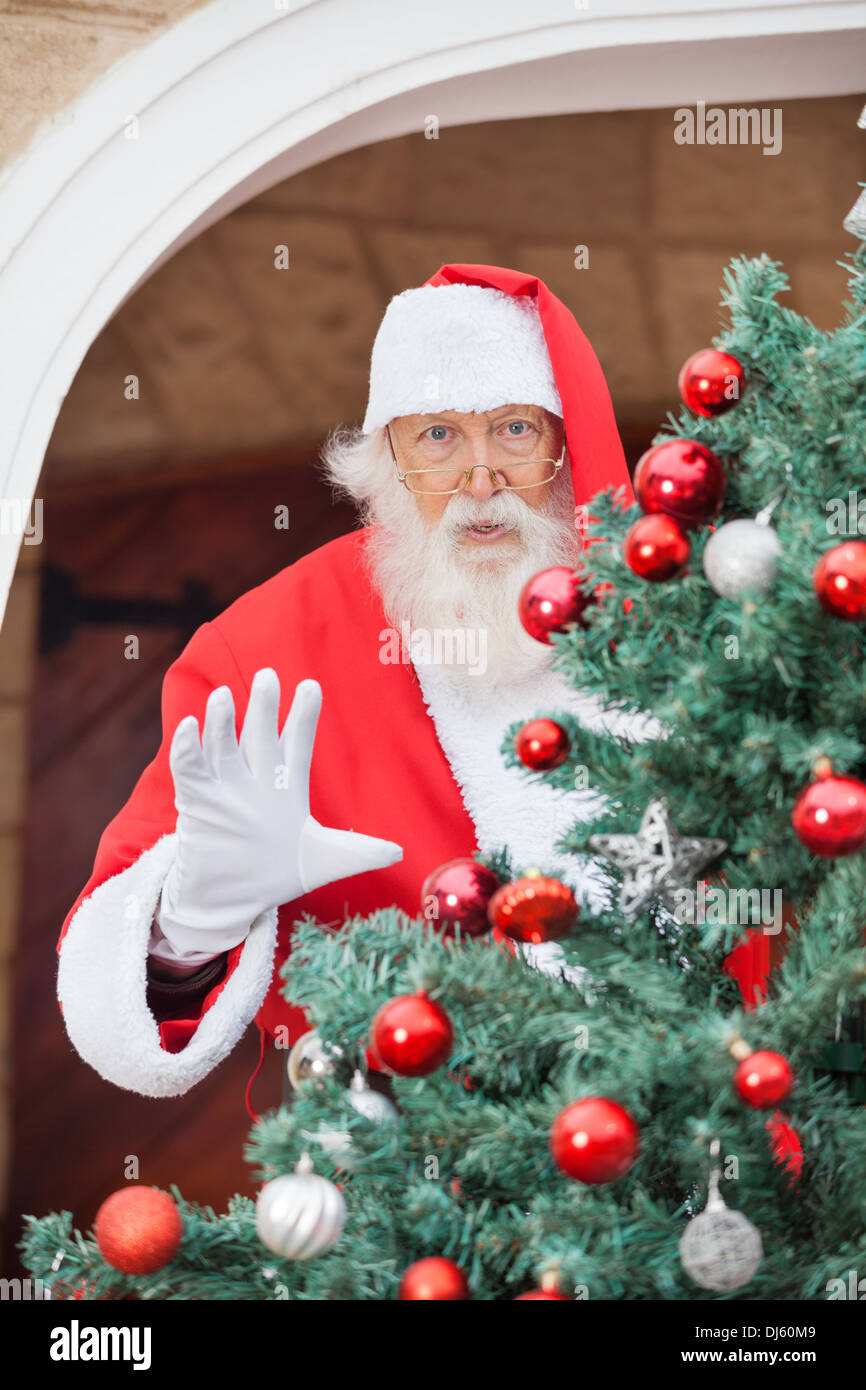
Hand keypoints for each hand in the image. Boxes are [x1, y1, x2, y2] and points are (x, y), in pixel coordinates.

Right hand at [155, 669, 402, 955]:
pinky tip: (189, 726)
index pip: (296, 744)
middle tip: (268, 675)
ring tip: (224, 695)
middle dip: (264, 708)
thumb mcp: (323, 860)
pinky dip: (187, 750)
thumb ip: (359, 852)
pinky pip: (190, 771)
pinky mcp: (197, 802)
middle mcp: (255, 780)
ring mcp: (224, 788)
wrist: (232, 898)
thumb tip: (400, 852)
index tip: (311, 687)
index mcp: (286, 785)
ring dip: (222, 723)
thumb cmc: (278, 873)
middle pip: (259, 737)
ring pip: (223, 748)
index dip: (303, 717)